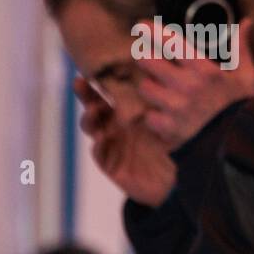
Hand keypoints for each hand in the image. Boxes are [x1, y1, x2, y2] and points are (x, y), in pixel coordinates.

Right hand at [74, 77, 175, 206]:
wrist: (173, 183)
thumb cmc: (170, 149)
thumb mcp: (165, 124)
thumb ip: (156, 105)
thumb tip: (157, 78)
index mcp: (125, 115)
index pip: (108, 95)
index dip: (98, 83)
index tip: (90, 70)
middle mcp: (113, 127)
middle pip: (93, 107)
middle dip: (85, 96)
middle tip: (80, 83)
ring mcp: (109, 145)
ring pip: (92, 129)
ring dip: (89, 118)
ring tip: (94, 110)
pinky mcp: (110, 165)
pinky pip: (99, 153)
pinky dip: (98, 145)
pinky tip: (101, 138)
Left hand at [135, 18, 253, 149]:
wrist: (245, 147)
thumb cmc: (246, 109)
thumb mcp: (249, 77)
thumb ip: (241, 47)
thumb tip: (248, 22)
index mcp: (205, 70)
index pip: (169, 41)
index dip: (150, 30)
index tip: (140, 26)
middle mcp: (187, 86)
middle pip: (145, 60)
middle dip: (144, 57)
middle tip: (147, 59)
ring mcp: (176, 108)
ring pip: (144, 87)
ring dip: (150, 88)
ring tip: (160, 91)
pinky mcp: (169, 128)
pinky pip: (148, 116)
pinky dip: (154, 116)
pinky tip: (166, 116)